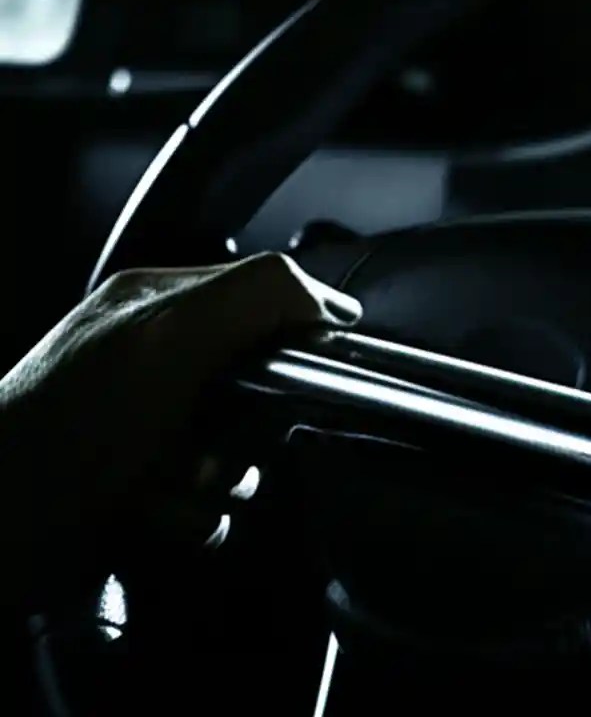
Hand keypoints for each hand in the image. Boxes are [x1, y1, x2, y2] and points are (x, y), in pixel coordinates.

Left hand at [0, 253, 361, 605]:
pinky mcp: (146, 492)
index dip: (297, 335)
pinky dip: (195, 520)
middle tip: (219, 439)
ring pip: (245, 456)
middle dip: (254, 427)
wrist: (3, 519)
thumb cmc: (69, 424)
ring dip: (224, 481)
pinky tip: (155, 515)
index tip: (316, 368)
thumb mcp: (170, 335)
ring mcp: (150, 431)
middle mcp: (157, 363)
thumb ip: (255, 297)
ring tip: (175, 485)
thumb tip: (331, 304)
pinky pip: (213, 508)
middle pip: (266, 390)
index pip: (263, 301)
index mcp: (159, 307)